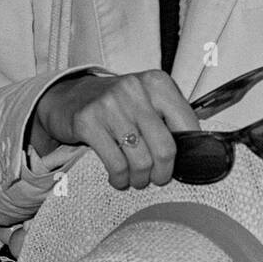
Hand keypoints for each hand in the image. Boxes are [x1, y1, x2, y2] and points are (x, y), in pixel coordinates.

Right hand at [32, 70, 198, 189]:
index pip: (187, 124)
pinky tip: (119, 178)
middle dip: (163, 172)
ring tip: (137, 178)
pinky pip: (115, 164)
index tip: (182, 165)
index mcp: (157, 83)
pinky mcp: (88, 121)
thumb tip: (194, 152)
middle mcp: (135, 89)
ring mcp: (110, 104)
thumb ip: (170, 119)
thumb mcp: (146, 100)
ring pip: (140, 160)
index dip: (189, 152)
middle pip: (165, 147)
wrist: (68, 97)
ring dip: (140, 178)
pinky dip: (120, 178)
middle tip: (158, 178)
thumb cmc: (116, 104)